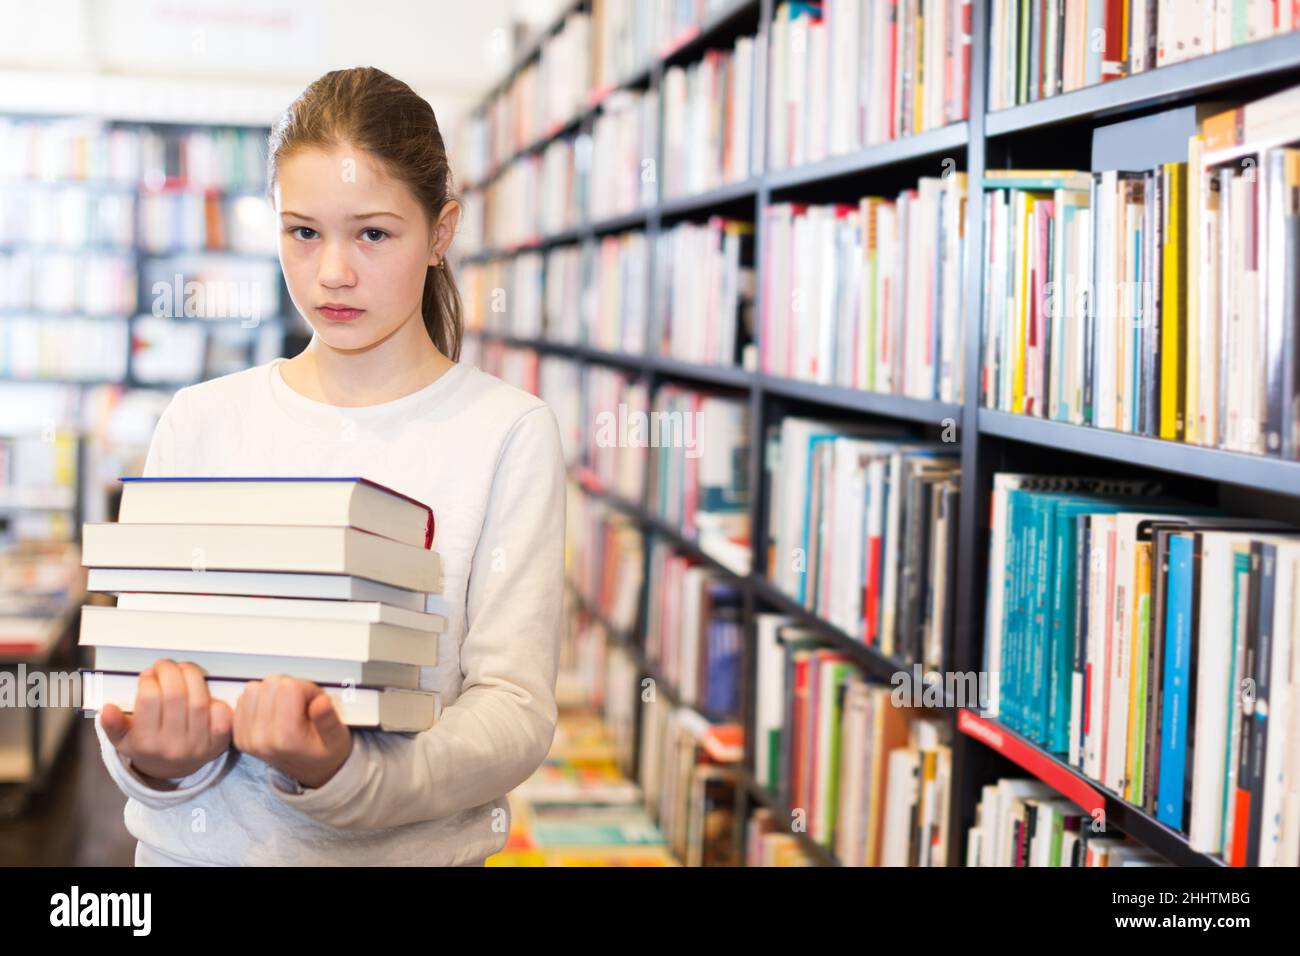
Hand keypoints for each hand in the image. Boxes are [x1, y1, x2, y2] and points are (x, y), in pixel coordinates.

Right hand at [100, 659, 233, 781]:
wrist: (174, 770)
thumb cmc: (147, 746)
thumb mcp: (123, 739)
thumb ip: (113, 725)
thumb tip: (107, 708)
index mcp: (145, 744)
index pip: (149, 701)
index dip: (149, 680)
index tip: (148, 674)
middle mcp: (172, 746)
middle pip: (175, 696)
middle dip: (170, 672)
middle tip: (165, 665)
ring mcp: (198, 745)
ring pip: (199, 701)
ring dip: (192, 677)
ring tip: (183, 669)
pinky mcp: (219, 742)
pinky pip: (222, 715)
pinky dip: (216, 699)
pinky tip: (203, 690)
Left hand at [232, 675, 352, 789]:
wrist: (310, 771)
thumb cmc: (324, 752)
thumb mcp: (337, 737)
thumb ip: (328, 719)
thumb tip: (321, 702)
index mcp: (286, 738)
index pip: (290, 688)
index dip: (308, 689)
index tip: (315, 703)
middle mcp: (261, 739)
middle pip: (271, 685)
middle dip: (290, 688)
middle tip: (303, 706)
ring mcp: (246, 738)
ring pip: (254, 689)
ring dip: (272, 692)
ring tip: (288, 708)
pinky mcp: (238, 735)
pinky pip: (243, 700)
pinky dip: (259, 700)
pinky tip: (274, 712)